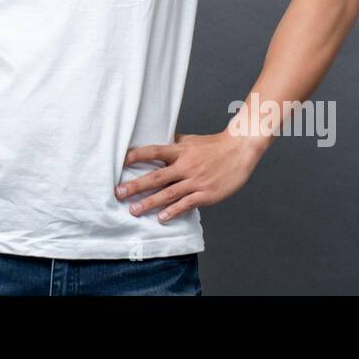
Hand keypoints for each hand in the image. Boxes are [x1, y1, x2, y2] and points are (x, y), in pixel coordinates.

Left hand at [115, 130, 265, 222]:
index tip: (120, 161)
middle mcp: (185, 165)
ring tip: (134, 210)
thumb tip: (154, 146)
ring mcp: (196, 180)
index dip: (136, 156)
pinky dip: (173, 211)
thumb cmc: (213, 145)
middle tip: (118, 193)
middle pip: (156, 176)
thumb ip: (172, 145)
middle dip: (136, 185)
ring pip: (169, 193)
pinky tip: (161, 218)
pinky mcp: (207, 194)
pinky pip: (187, 204)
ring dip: (150, 203)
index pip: (154, 151)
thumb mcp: (190, 141)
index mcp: (180, 150)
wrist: (240, 150)